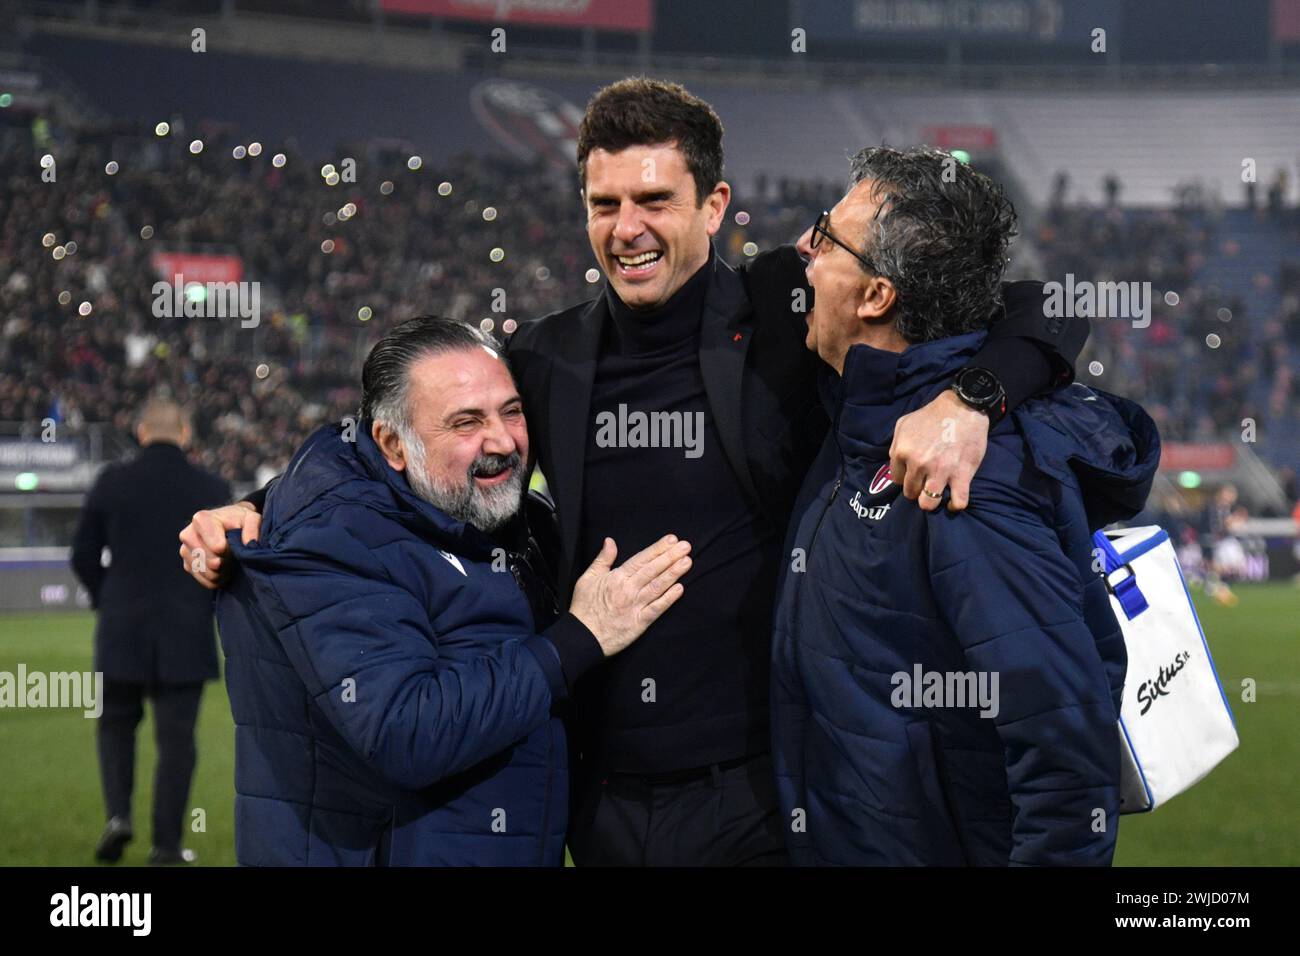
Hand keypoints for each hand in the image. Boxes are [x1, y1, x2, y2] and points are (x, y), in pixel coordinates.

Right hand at [177, 502, 261, 589]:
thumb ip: (253, 527)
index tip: (235, 547)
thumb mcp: (251, 518)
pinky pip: (204, 580)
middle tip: (235, 557)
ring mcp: (185, 551)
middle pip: (212, 562)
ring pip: (207, 573)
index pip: (217, 547)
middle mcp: (188, 535)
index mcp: (201, 520)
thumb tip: (249, 543)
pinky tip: (223, 570)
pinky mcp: (187, 564)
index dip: (230, 551)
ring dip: (223, 572)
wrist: (227, 524)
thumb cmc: (239, 521)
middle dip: (227, 563)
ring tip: (230, 562)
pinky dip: (217, 579)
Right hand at [569, 534, 690, 655]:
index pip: (641, 559)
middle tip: (686, 546)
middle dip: (670, 557)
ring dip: (673, 574)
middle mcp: (628, 590)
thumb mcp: (587, 578)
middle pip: (653, 570)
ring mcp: (635, 606)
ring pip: (658, 586)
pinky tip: (680, 589)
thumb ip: (602, 559)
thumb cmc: (584, 608)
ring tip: (687, 562)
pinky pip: (657, 609)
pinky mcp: (640, 622)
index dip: (658, 549)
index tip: (671, 539)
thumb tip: (610, 541)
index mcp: (616, 578)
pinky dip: (669, 599)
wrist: (582, 637)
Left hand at [889, 389, 989, 511]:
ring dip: (930, 501)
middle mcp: (918, 464)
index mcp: (902, 452)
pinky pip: (958, 502)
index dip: (905, 477)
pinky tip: (952, 502)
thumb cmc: (932, 415)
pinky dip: (955, 506)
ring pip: (928, 503)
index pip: (896, 479)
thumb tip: (895, 463)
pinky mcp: (961, 475)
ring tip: (935, 494)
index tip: (913, 473)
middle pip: (910, 492)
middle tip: (925, 482)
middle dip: (916, 489)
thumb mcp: (904, 423)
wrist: (962, 407)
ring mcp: (940, 472)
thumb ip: (895, 445)